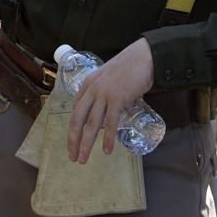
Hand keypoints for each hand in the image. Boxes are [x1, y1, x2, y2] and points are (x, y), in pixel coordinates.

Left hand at [67, 38, 153, 163]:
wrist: (143, 57)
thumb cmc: (129, 67)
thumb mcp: (109, 78)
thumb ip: (105, 94)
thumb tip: (110, 112)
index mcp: (88, 84)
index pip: (76, 110)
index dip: (73, 128)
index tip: (73, 141)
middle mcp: (92, 89)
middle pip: (77, 119)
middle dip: (73, 140)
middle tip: (73, 157)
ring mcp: (104, 94)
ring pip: (91, 124)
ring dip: (86, 144)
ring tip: (83, 159)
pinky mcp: (117, 99)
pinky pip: (110, 123)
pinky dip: (108, 139)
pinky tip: (107, 150)